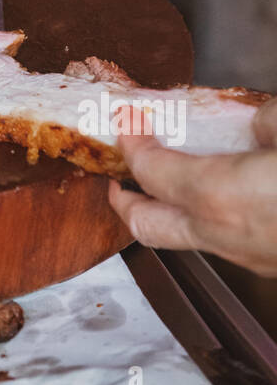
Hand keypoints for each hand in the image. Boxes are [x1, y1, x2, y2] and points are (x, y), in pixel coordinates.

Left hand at [109, 122, 276, 277]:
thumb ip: (264, 122)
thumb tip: (257, 125)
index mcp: (218, 196)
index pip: (150, 170)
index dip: (132, 142)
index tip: (127, 121)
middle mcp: (221, 235)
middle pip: (147, 224)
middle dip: (125, 198)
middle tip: (122, 170)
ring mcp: (245, 257)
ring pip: (186, 236)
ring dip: (171, 207)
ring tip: (176, 174)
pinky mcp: (267, 264)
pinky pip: (222, 239)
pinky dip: (210, 215)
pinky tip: (230, 192)